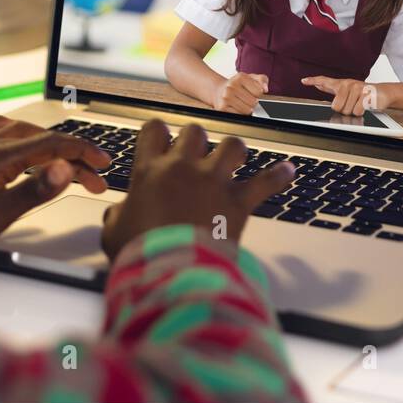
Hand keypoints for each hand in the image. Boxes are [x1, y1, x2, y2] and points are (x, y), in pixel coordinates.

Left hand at [0, 117, 110, 263]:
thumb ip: (32, 191)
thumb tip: (64, 168)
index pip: (51, 144)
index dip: (82, 152)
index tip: (104, 164)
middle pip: (41, 139)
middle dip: (73, 155)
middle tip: (94, 178)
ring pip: (22, 133)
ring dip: (50, 146)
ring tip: (68, 165)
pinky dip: (15, 132)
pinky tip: (18, 137)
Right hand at [101, 119, 295, 262]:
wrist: (171, 272)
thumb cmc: (140, 254)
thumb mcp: (114, 233)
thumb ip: (117, 216)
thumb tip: (119, 214)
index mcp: (149, 171)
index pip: (154, 129)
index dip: (159, 132)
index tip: (163, 139)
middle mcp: (182, 168)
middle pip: (194, 131)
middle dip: (197, 139)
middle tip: (197, 155)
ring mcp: (213, 181)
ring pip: (232, 145)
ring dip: (234, 150)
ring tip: (234, 159)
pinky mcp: (238, 202)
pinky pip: (265, 182)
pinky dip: (278, 176)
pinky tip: (288, 170)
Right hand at [212, 72, 267, 113]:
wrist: (219, 90)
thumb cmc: (238, 85)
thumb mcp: (251, 78)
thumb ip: (262, 80)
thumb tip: (265, 89)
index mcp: (240, 77)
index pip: (259, 91)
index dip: (258, 93)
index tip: (253, 91)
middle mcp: (231, 86)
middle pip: (253, 102)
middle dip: (253, 102)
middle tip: (246, 98)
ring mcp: (226, 97)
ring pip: (247, 110)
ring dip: (247, 109)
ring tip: (241, 102)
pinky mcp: (222, 108)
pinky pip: (239, 115)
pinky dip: (240, 113)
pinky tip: (236, 107)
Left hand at [301, 76, 387, 115]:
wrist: (382, 93)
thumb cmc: (362, 93)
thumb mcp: (346, 90)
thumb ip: (332, 88)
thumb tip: (318, 84)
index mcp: (341, 83)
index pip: (325, 80)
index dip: (314, 81)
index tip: (303, 81)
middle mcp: (348, 83)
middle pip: (336, 106)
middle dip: (343, 110)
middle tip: (351, 105)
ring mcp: (358, 88)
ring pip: (347, 110)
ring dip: (353, 112)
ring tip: (359, 104)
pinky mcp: (367, 94)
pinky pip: (358, 111)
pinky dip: (361, 112)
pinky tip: (365, 105)